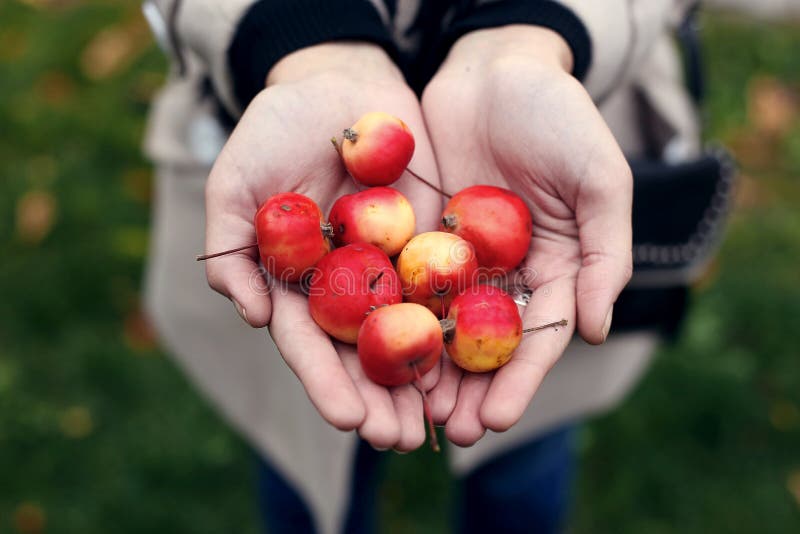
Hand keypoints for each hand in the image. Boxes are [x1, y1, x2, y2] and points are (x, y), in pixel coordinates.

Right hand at [204, 43, 443, 450]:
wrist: (341, 85)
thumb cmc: (277, 128)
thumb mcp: (238, 179)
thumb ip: (232, 244)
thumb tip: (248, 313)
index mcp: (297, 283)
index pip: (310, 345)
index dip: (326, 383)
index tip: (348, 420)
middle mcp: (346, 286)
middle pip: (363, 354)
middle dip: (380, 399)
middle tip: (401, 440)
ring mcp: (391, 268)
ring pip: (409, 334)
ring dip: (424, 381)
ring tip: (444, 424)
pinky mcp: (432, 244)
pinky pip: (448, 289)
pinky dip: (460, 326)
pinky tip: (478, 361)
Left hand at [421, 26, 632, 444]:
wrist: (495, 68)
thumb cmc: (558, 116)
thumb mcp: (599, 177)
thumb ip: (606, 252)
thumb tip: (596, 329)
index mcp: (556, 267)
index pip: (539, 337)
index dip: (519, 380)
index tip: (495, 419)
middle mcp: (506, 272)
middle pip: (487, 343)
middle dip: (469, 390)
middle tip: (446, 432)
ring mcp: (459, 258)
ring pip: (442, 324)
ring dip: (428, 371)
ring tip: (410, 413)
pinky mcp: (417, 236)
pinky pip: (403, 283)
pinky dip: (393, 320)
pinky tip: (375, 354)